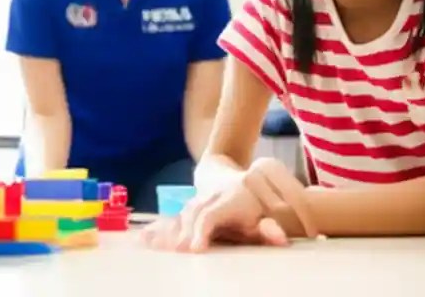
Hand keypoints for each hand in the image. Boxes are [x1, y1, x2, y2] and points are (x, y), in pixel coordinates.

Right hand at [142, 158, 314, 251]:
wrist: (227, 173)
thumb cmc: (251, 202)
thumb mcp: (264, 213)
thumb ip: (269, 228)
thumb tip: (280, 237)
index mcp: (228, 200)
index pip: (211, 216)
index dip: (202, 231)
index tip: (196, 248)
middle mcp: (208, 198)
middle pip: (193, 215)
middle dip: (184, 233)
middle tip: (176, 253)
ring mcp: (195, 200)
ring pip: (180, 214)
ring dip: (168, 231)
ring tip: (152, 246)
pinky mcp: (186, 206)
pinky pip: (172, 216)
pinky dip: (159, 228)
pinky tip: (144, 238)